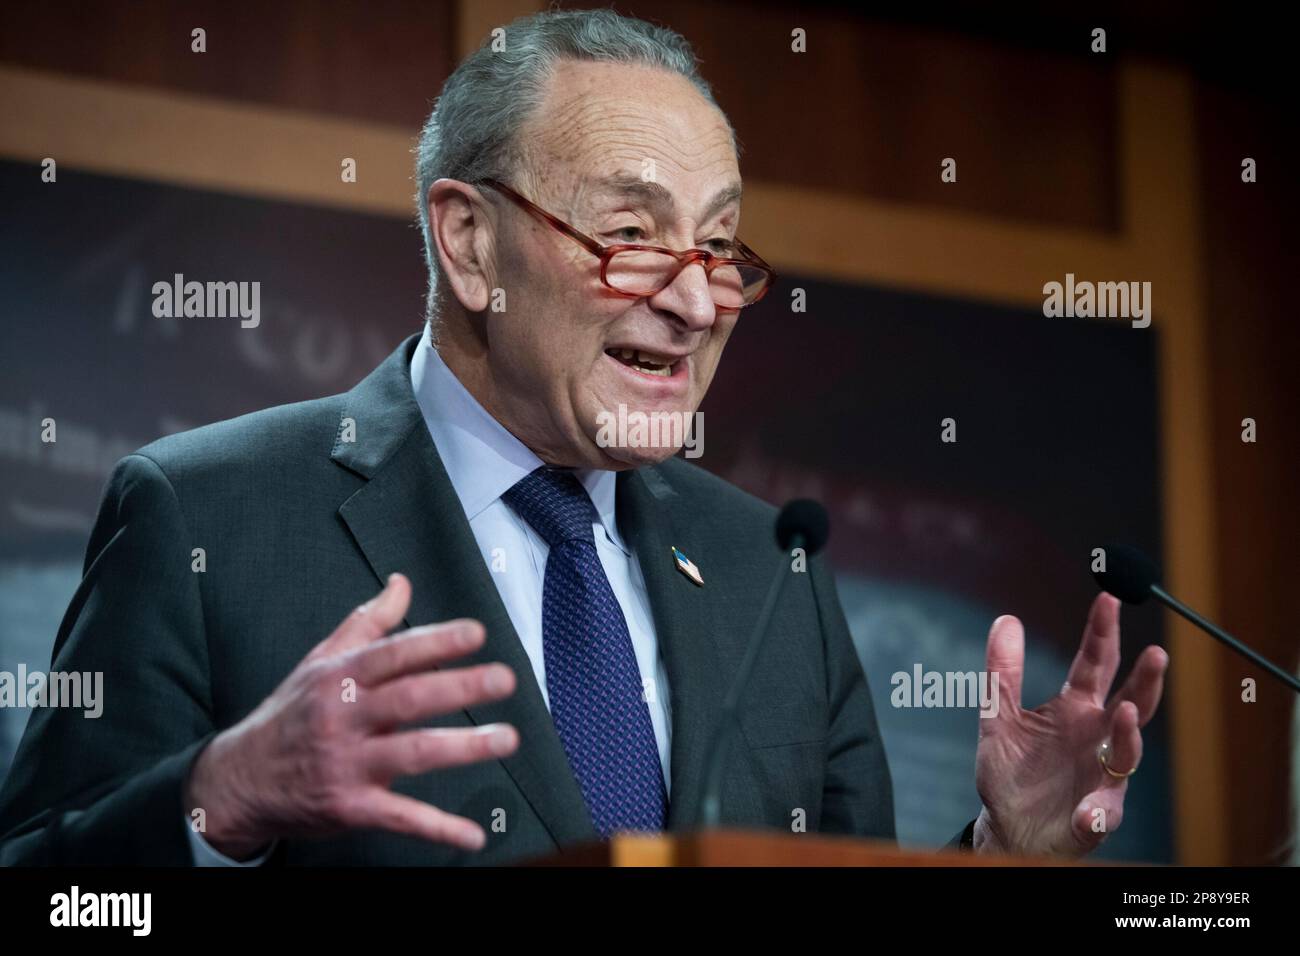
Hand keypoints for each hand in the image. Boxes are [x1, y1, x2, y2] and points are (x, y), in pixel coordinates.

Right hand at [184, 573, 517, 859]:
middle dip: (461, 687)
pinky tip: (472, 834)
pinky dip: (439, 828)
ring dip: (464, 747)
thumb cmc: (291, 714)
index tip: (476, 633)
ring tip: (506, 739)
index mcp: (341, 677)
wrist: (239, 780)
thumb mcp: (321, 660)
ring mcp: (347, 764)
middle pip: (410, 698)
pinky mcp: (350, 807)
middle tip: (504, 679)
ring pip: (413, 753)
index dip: (437, 641)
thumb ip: (368, 622)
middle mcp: (344, 718)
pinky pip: (400, 816)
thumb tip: (402, 584)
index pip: (395, 653)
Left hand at [971, 592, 1167, 857]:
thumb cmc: (1010, 770)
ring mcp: (1102, 775)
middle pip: (1130, 700)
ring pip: (1127, 753)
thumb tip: (1006, 620)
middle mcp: (1097, 736)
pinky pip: (1101, 814)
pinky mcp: (1095, 816)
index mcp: (1074, 707)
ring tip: (1126, 713)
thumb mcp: (997, 717)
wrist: (1007, 826)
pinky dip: (1097, 812)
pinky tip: (1087, 811)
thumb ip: (1002, 673)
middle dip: (1146, 679)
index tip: (1108, 599)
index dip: (1102, 633)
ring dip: (1129, 735)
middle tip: (1155, 653)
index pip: (1094, 664)